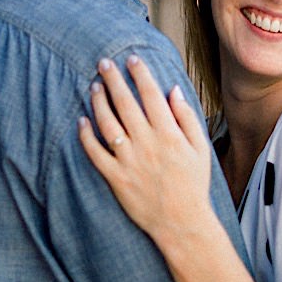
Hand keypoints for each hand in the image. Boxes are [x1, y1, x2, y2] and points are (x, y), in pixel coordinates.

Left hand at [78, 55, 213, 242]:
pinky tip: (81, 121)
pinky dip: (86, 135)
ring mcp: (129, 160)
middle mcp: (147, 143)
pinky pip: (95, 152)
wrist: (182, 222)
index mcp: (169, 133)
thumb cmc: (193, 185)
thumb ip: (187, 117)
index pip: (151, 94)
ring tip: (94, 86)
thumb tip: (173, 90)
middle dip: (113, 79)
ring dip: (98, 101)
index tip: (131, 59)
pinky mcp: (116, 177)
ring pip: (108, 122)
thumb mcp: (200, 149)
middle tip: (104, 63)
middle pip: (125, 102)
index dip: (140, 73)